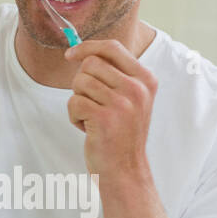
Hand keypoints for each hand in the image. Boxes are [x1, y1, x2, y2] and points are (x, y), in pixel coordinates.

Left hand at [65, 39, 156, 180]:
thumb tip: (84, 52)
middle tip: (90, 102)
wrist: (125, 170)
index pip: (112, 48)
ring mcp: (122, 103)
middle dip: (81, 82)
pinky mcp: (104, 118)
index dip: (87, 47)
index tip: (71, 55)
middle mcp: (137, 89)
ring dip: (79, 101)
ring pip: (79, 82)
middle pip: (91, 63)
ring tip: (92, 118)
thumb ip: (115, 74)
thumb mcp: (130, 99)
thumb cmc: (122, 134)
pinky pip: (74, 102)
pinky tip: (89, 129)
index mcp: (145, 80)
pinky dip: (74, 117)